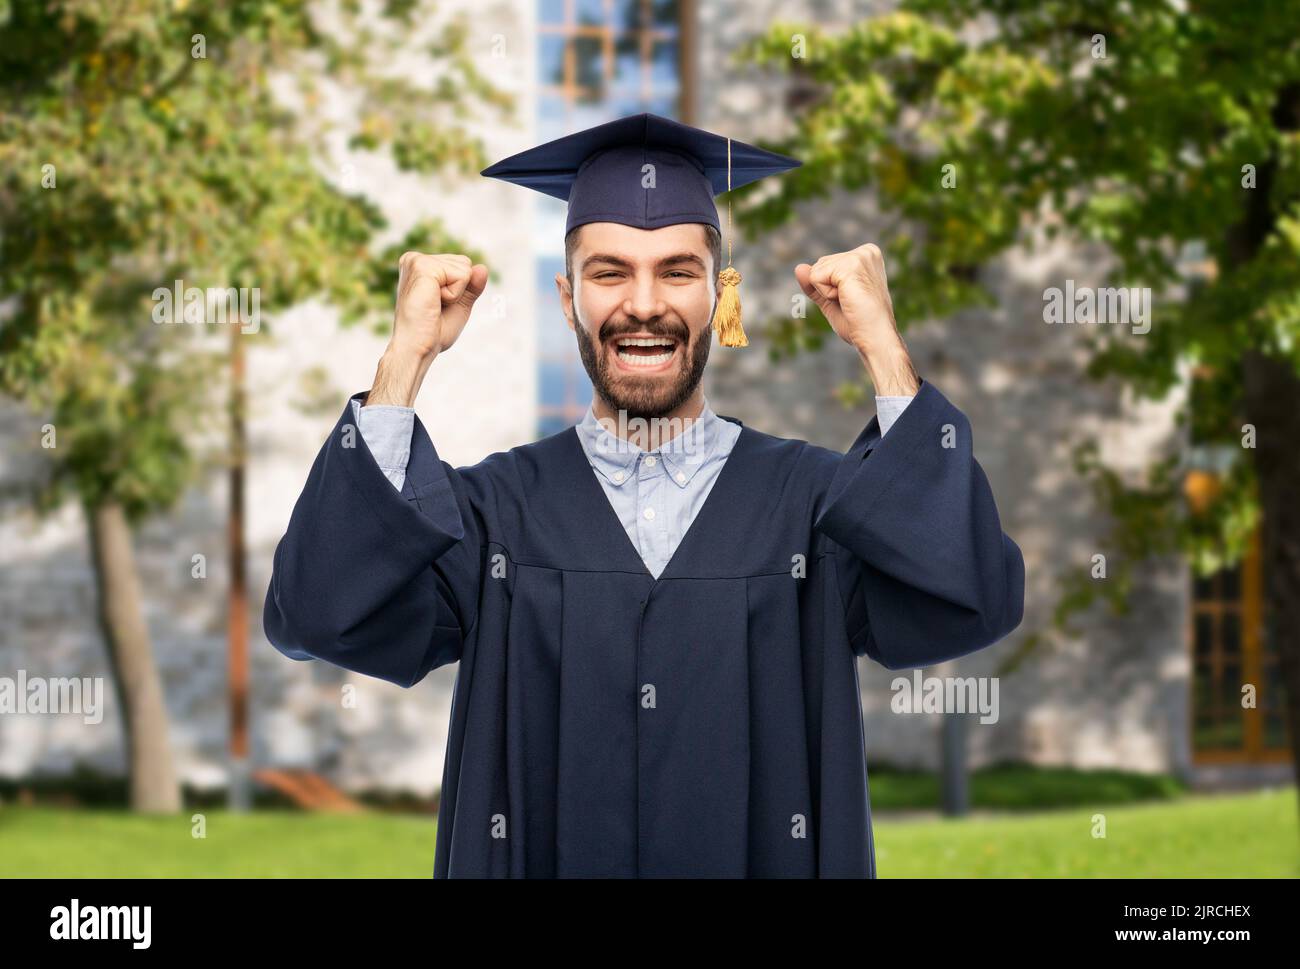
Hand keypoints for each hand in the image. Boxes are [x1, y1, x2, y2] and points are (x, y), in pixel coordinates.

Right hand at [392, 252, 487, 359]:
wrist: (418, 347)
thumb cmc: (434, 331)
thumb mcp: (459, 304)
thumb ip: (472, 286)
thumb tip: (483, 267)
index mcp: (421, 266)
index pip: (461, 265)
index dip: (460, 289)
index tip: (438, 305)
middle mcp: (415, 258)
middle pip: (464, 263)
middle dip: (459, 289)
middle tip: (436, 306)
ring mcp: (416, 260)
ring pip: (465, 268)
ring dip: (456, 293)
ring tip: (433, 304)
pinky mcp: (422, 266)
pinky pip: (462, 275)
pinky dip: (454, 294)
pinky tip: (433, 303)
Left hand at [795, 244, 917, 394]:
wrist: (874, 337)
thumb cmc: (858, 322)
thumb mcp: (831, 300)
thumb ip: (815, 283)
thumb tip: (798, 267)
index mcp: (866, 256)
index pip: (826, 265)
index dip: (830, 287)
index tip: (852, 299)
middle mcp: (866, 251)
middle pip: (820, 264)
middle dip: (826, 288)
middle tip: (850, 301)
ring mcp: (860, 256)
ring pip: (816, 270)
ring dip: (826, 292)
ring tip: (849, 300)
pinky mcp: (851, 265)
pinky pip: (815, 277)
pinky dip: (825, 294)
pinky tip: (846, 299)